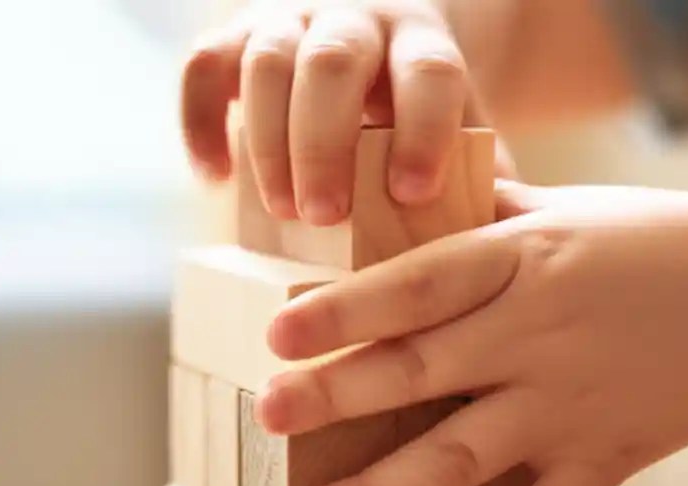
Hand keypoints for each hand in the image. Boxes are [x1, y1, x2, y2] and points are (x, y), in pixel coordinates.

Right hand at [181, 0, 505, 224]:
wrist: (377, 45)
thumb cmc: (422, 115)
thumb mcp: (459, 133)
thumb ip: (475, 183)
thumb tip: (487, 259)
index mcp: (421, 41)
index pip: (429, 73)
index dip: (422, 133)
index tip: (413, 196)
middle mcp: (355, 19)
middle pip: (333, 62)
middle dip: (324, 144)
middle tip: (324, 218)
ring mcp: (291, 20)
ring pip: (266, 60)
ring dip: (269, 141)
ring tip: (282, 214)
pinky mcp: (236, 35)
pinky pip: (203, 65)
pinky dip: (200, 122)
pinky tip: (217, 179)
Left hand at [256, 181, 687, 485]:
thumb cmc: (661, 240)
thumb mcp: (570, 208)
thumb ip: (491, 208)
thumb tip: (418, 187)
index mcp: (522, 259)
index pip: (418, 283)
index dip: (346, 308)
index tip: (278, 332)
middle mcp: (538, 333)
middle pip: (422, 370)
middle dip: (338, 395)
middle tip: (269, 417)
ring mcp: (572, 402)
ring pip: (465, 455)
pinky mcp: (607, 458)